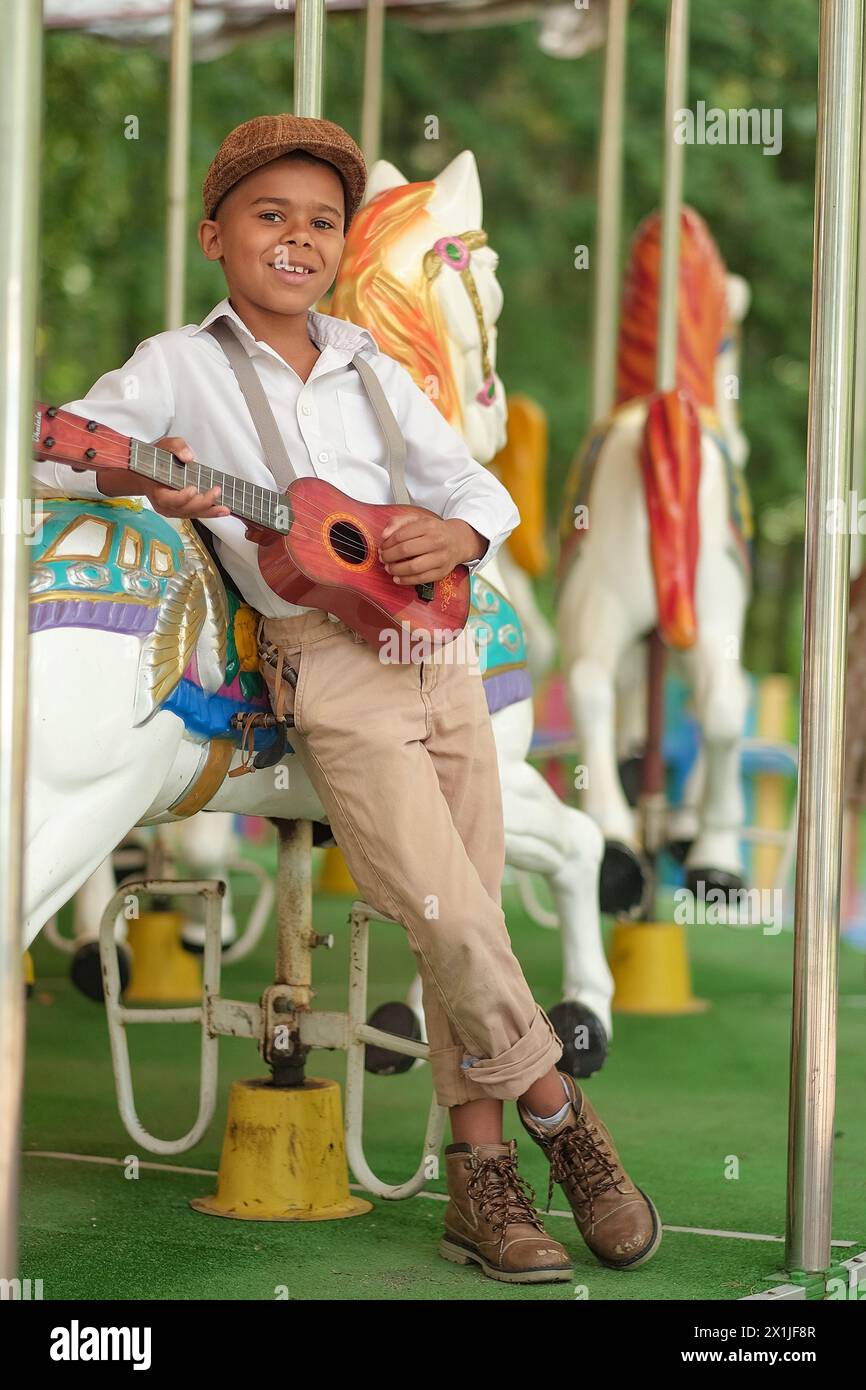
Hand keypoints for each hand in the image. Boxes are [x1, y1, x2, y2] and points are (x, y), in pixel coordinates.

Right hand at [95, 436, 230, 519]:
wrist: (146, 474)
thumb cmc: (154, 461)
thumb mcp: (163, 446)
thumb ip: (176, 447)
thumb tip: (188, 456)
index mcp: (156, 490)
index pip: (168, 499)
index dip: (181, 497)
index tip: (192, 489)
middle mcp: (164, 504)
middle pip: (183, 509)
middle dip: (202, 503)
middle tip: (215, 492)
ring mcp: (172, 509)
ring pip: (191, 514)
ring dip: (209, 512)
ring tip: (224, 509)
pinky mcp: (181, 511)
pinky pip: (195, 514)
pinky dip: (209, 513)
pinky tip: (221, 511)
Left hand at [378, 509, 486, 583]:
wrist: (458, 541)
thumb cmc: (434, 531)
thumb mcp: (417, 519)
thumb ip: (398, 522)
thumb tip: (384, 535)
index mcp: (428, 525)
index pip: (400, 535)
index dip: (387, 543)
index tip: (382, 547)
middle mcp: (436, 541)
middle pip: (405, 550)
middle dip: (389, 556)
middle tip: (383, 558)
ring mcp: (441, 557)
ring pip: (412, 567)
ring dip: (396, 569)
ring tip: (389, 568)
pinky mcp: (442, 572)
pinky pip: (421, 579)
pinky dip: (406, 580)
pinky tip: (398, 578)